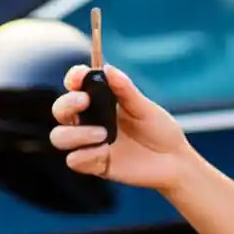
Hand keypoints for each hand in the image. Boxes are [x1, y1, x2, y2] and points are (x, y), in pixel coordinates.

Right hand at [49, 64, 191, 192]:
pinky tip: (105, 152)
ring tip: (103, 134)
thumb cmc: (160, 130)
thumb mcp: (146, 108)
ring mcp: (90, 143)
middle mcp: (91, 120)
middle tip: (84, 101)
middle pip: (60, 109)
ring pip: (59, 136)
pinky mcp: (94, 164)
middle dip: (67, 103)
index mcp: (102, 101)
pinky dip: (85, 155)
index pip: (77, 85)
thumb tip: (108, 68)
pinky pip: (74, 160)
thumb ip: (125, 90)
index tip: (81, 76)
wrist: (174, 161)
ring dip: (76, 133)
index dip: (74, 78)